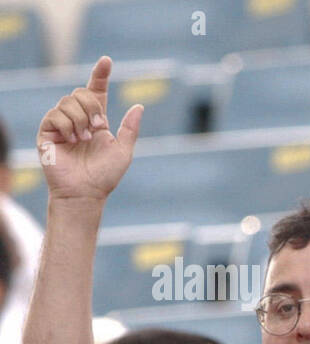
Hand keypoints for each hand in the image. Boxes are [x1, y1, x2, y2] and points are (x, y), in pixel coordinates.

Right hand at [37, 56, 141, 202]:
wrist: (85, 192)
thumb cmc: (104, 176)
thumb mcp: (123, 151)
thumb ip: (130, 128)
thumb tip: (139, 105)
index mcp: (96, 120)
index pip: (96, 91)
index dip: (100, 75)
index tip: (107, 61)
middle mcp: (78, 119)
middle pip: (81, 93)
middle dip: (92, 107)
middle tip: (99, 128)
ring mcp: (61, 124)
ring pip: (68, 101)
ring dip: (81, 119)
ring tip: (84, 140)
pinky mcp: (47, 131)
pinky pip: (55, 114)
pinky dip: (67, 125)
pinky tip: (72, 140)